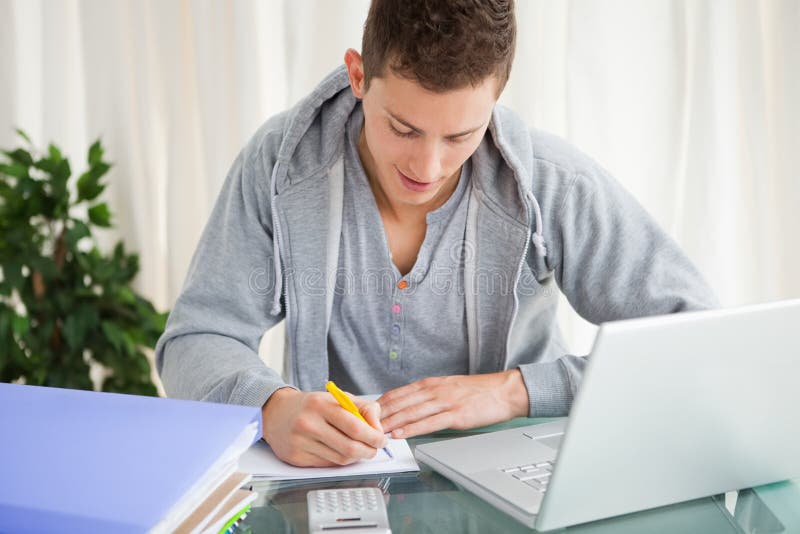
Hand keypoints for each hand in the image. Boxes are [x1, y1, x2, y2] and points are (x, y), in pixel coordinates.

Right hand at [261, 387, 387, 466]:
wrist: (276, 413)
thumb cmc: (312, 405)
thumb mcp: (337, 398)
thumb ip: (363, 408)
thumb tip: (378, 428)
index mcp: (321, 405)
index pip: (355, 426)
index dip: (373, 436)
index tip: (381, 439)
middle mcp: (308, 424)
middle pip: (349, 448)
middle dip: (369, 451)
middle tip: (374, 448)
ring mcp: (300, 443)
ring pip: (340, 460)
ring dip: (356, 457)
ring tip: (359, 449)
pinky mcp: (296, 458)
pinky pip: (327, 465)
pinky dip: (339, 460)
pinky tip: (340, 451)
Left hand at [377, 370, 528, 438]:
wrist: (503, 391)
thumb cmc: (477, 391)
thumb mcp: (448, 387)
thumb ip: (429, 395)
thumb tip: (409, 406)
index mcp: (431, 383)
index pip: (398, 393)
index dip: (380, 404)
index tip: (366, 413)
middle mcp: (434, 390)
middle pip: (400, 402)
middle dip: (380, 415)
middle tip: (363, 425)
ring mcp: (445, 402)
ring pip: (410, 412)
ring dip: (390, 423)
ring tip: (375, 432)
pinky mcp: (456, 415)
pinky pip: (428, 423)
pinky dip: (411, 429)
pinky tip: (400, 434)